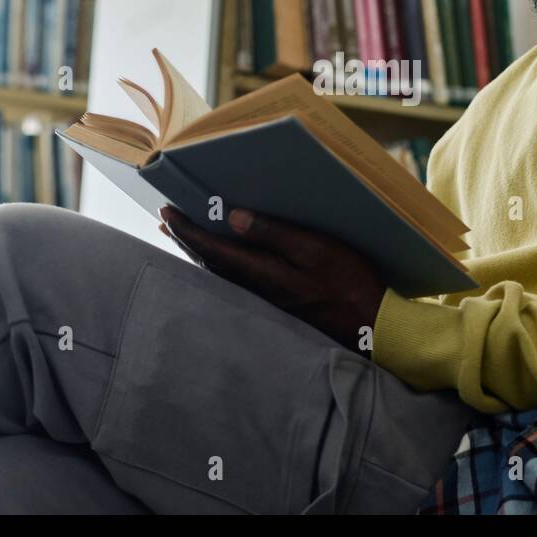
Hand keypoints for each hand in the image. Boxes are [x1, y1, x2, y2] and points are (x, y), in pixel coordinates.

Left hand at [157, 204, 385, 354]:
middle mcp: (256, 289)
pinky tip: (221, 258)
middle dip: (187, 240)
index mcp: (262, 273)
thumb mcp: (316, 249)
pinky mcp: (276, 303)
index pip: (212, 249)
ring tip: (184, 236)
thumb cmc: (349, 283)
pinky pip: (234, 279)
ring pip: (220, 272)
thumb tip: (234, 217)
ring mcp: (265, 299)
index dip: (188, 230)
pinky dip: (219, 263)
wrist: (370, 326)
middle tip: (166, 219)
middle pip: (210, 262)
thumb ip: (274, 233)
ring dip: (200, 252)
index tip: (167, 211)